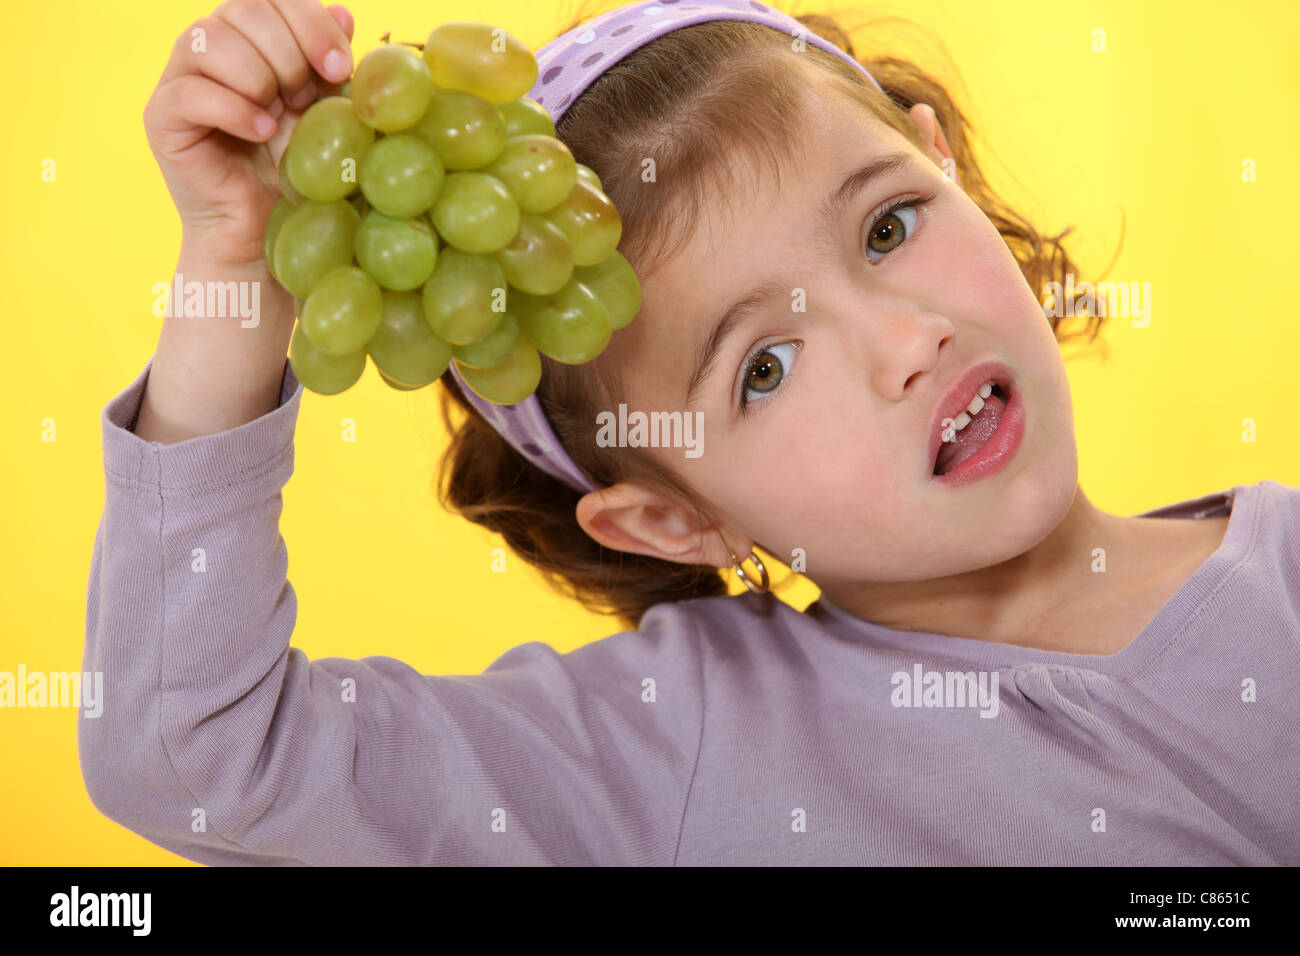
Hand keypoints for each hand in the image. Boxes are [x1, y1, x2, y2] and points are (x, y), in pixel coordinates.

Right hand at [144, 0, 355, 272]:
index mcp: (249, 35)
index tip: (339, 69)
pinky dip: (235, 110)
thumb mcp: (324, 112)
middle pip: (244, 10)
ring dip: (259, 79)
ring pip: (212, 41)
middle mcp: (210, 46)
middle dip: (288, 56)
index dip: (309, 23)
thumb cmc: (296, 169)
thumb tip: (344, 14)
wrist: (267, 230)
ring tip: (276, 121)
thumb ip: (328, 65)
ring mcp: (180, 78)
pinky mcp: (162, 116)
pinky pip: (192, 92)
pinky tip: (260, 134)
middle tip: (303, 102)